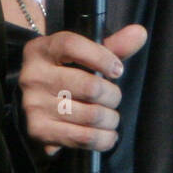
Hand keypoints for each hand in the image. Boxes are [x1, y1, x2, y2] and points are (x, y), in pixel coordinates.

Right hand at [19, 23, 147, 157]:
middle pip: (90, 87)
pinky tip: (106, 133)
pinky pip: (84, 137)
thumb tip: (139, 33)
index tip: (117, 69)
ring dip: (111, 119)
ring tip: (110, 117)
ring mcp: (34, 105)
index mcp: (41, 50)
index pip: (72, 46)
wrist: (36, 103)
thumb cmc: (66, 74)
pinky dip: (104, 138)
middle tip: (113, 98)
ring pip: (91, 115)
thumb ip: (113, 45)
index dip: (101, 57)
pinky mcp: (39, 130)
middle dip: (113, 95)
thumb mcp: (84, 56)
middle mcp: (33, 76)